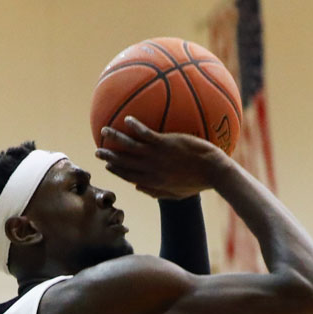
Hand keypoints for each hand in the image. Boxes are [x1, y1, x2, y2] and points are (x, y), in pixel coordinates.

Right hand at [95, 117, 227, 199]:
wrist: (214, 172)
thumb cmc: (199, 182)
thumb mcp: (176, 194)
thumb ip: (156, 192)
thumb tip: (139, 187)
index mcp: (153, 182)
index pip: (130, 177)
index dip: (117, 172)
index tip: (107, 167)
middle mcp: (151, 170)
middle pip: (125, 163)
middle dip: (109, 157)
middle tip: (98, 151)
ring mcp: (158, 156)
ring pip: (130, 147)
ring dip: (115, 139)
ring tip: (104, 131)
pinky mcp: (166, 144)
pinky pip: (146, 134)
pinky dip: (135, 127)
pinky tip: (127, 119)